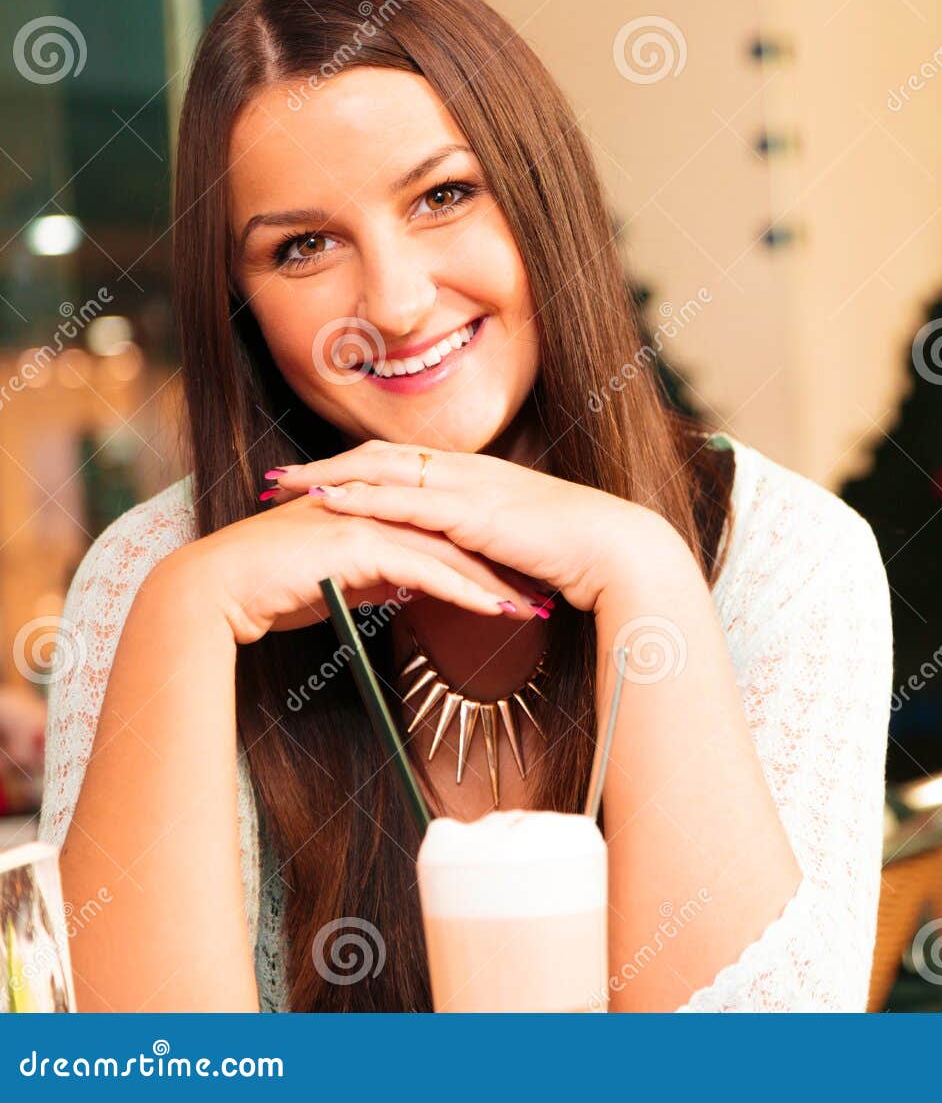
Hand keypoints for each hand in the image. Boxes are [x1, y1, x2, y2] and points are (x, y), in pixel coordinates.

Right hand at [157, 492, 539, 644]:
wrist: (220, 588)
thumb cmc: (273, 586)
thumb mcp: (344, 581)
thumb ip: (382, 575)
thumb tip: (414, 587)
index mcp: (378, 506)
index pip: (448, 529)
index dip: (489, 554)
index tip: (525, 578)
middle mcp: (379, 505)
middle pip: (458, 535)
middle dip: (505, 566)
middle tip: (546, 592)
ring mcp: (370, 519)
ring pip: (450, 551)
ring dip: (495, 582)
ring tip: (534, 608)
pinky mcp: (360, 544)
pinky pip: (425, 570)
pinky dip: (463, 591)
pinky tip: (494, 611)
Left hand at [267, 440, 696, 611]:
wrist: (616, 548)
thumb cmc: (582, 552)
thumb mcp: (526, 543)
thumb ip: (493, 547)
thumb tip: (472, 567)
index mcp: (482, 475)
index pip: (406, 461)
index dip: (358, 465)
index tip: (320, 477)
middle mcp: (469, 469)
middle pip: (380, 455)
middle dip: (326, 464)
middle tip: (280, 477)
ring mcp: (467, 484)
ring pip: (378, 469)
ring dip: (326, 475)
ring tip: (283, 486)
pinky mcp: (468, 509)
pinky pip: (399, 498)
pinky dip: (356, 497)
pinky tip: (324, 502)